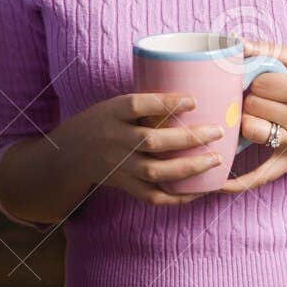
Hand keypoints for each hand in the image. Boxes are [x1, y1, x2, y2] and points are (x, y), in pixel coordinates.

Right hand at [56, 93, 223, 206]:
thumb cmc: (103, 122)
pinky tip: (199, 190)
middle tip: (217, 131)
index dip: (165, 103)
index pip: (137, 105)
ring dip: (189, 167)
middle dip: (188, 138)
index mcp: (112, 113)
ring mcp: (119, 166)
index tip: (194, 100)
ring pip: (155, 171)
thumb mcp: (114, 105)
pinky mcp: (124, 185)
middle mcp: (114, 140)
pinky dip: (177, 196)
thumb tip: (195, 90)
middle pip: (151, 141)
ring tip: (216, 159)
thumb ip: (146, 103)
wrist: (70, 155)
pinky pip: (152, 195)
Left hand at [218, 40, 286, 194]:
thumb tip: (239, 44)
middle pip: (252, 106)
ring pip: (249, 131)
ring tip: (258, 116)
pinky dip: (238, 183)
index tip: (266, 80)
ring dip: (246, 122)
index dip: (257, 79)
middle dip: (251, 99)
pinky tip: (217, 184)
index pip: (261, 83)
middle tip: (263, 98)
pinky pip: (261, 176)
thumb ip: (273, 49)